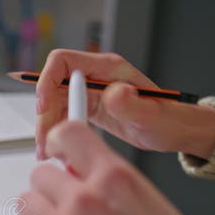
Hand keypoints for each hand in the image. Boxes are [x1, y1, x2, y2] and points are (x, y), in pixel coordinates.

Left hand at [1, 122, 214, 214]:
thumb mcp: (155, 207)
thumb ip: (115, 186)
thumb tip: (82, 174)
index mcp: (115, 180)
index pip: (69, 134)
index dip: (59, 143)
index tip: (57, 153)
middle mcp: (84, 202)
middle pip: (40, 175)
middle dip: (53, 190)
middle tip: (67, 210)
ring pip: (24, 205)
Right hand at [34, 49, 214, 159]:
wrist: (172, 131)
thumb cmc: (167, 121)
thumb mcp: (151, 115)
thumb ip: (131, 104)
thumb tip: (113, 93)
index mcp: (107, 68)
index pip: (62, 61)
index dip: (46, 81)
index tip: (43, 107)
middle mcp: (94, 75)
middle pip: (53, 86)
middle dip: (45, 114)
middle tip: (45, 143)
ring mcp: (89, 90)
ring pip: (53, 103)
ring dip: (46, 126)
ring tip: (47, 152)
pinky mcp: (87, 105)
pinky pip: (62, 115)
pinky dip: (55, 132)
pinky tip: (55, 150)